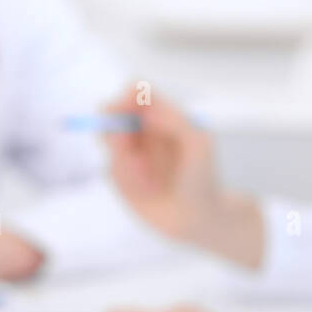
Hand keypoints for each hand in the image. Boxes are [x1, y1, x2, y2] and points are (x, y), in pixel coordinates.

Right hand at [102, 86, 263, 267]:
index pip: (135, 93)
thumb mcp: (197, 143)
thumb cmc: (202, 177)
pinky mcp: (119, 174)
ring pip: (109, 141)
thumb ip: (174, 120)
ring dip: (122, 157)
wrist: (195, 218)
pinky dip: (125, 177)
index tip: (120, 112)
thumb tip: (144, 110)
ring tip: (145, 177)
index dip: (124, 98)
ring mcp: (128, 151)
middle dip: (116, 129)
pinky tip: (144, 189)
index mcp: (161, 116)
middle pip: (113, 112)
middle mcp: (141, 130)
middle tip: (125, 149)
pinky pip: (110, 168)